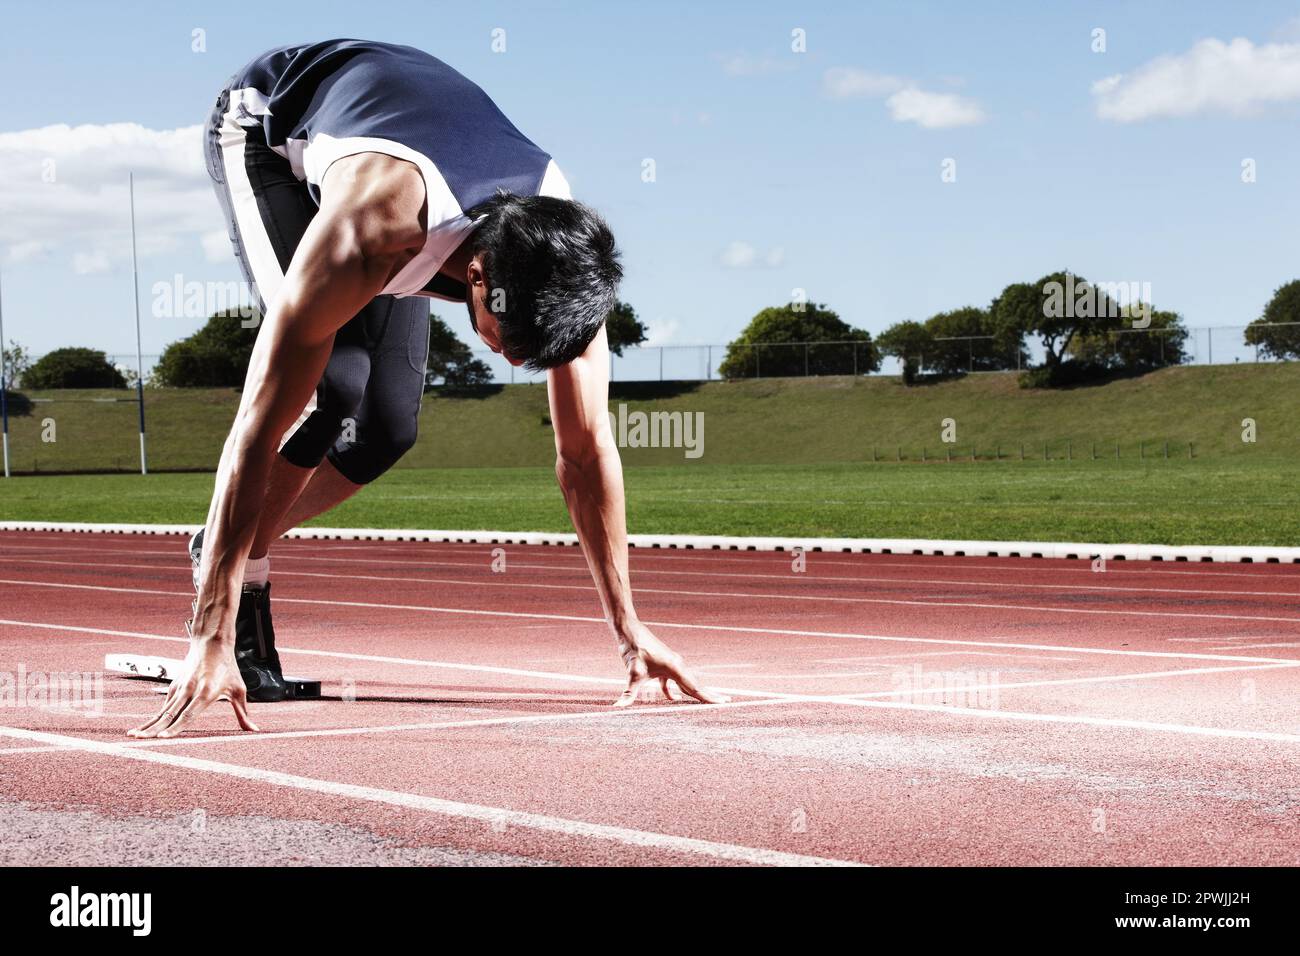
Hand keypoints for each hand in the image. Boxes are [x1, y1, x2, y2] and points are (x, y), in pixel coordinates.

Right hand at [128, 629, 257, 737]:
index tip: (162, 738)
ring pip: (162, 711)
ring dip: (147, 724)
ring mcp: (179, 688)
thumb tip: (254, 731)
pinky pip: (163, 706)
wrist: (211, 643)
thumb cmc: (228, 667)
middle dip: (153, 729)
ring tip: (133, 735)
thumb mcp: (238, 690)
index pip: (188, 715)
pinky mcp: (174, 686)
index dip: (175, 727)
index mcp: (206, 693)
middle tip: (139, 739)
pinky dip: (153, 718)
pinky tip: (144, 729)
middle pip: (169, 714)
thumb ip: (243, 713)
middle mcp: (189, 691)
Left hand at [613, 621, 729, 707]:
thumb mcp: (632, 673)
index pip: (695, 687)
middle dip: (709, 695)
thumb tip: (618, 707)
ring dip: (695, 692)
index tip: (723, 702)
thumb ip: (629, 693)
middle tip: (727, 702)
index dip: (709, 697)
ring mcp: (671, 664)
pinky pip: (674, 680)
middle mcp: (677, 665)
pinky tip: (671, 698)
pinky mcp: (663, 664)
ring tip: (707, 701)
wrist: (630, 631)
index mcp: (675, 668)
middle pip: (696, 684)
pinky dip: (674, 689)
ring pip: (686, 682)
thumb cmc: (634, 649)